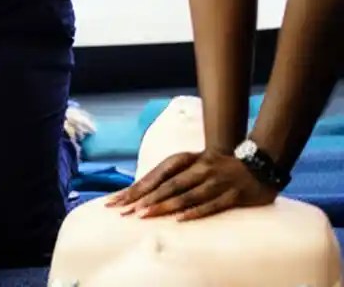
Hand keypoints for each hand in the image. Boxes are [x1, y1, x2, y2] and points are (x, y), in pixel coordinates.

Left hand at [106, 149, 277, 220]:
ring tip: (146, 215)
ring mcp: (218, 181)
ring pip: (187, 195)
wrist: (259, 163)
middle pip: (169, 185)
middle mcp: (201, 168)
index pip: (157, 174)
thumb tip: (139, 191)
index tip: (119, 200)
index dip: (138, 187)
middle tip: (127, 211)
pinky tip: (180, 219)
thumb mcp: (193, 164)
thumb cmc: (216, 166)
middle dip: (147, 198)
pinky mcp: (234, 194)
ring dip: (165, 205)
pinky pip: (212, 204)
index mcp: (187, 159)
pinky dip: (195, 211)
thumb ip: (170, 175)